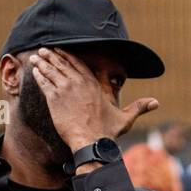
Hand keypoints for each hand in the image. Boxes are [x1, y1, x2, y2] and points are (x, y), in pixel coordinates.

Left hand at [27, 47, 158, 150]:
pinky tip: (34, 70)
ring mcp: (66, 90)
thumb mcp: (125, 118)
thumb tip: (156, 103)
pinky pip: (44, 83)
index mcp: (94, 84)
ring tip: (36, 56)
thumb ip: (139, 107)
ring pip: (51, 70)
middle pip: (63, 63)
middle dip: (52, 55)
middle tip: (44, 49)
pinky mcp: (55, 99)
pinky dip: (39, 75)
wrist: (91, 141)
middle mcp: (79, 83)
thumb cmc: (107, 132)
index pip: (79, 64)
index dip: (68, 56)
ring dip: (43, 62)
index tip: (61, 51)